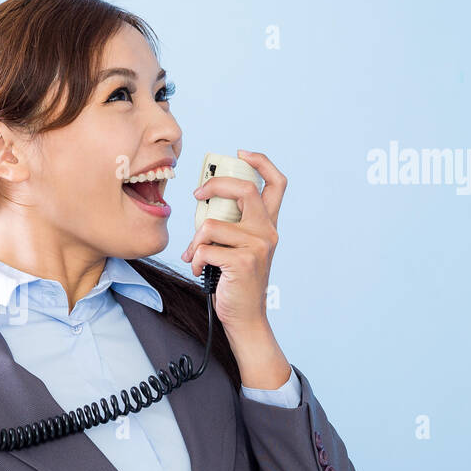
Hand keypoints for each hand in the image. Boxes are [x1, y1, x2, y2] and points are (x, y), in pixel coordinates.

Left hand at [182, 150, 286, 333]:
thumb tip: (202, 202)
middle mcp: (267, 231)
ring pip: (212, 226)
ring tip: (194, 256)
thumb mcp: (237, 247)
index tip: (241, 154)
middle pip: (244, 189)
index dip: (261, 162)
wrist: (244, 317)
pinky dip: (194, 260)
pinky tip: (199, 270)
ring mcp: (258, 246)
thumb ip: (229, 225)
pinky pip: (205, 249)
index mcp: (267, 225)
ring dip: (194, 242)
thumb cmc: (234, 281)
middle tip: (198, 195)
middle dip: (215, 185)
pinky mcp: (244, 261)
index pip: (276, 183)